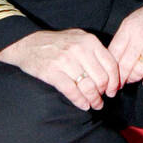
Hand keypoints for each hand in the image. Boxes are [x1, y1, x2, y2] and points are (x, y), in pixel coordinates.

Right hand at [0, 29, 119, 110]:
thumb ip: (94, 50)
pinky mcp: (52, 72)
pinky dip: (80, 101)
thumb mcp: (78, 37)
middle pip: (101, 78)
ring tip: (94, 104)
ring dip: (93, 100)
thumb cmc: (56, 43)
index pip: (110, 64)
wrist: (27, 43)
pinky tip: (83, 105)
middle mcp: (79, 49)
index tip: (113, 90)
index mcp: (89, 41)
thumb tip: (111, 71)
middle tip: (101, 99)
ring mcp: (65, 61)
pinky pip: (72, 91)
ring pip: (88, 87)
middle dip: (103, 93)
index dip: (114, 81)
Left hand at [107, 0, 142, 87]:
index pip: (113, 54)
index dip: (110, 68)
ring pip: (140, 69)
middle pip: (125, 64)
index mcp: (128, 28)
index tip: (109, 76)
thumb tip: (112, 60)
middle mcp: (141, 35)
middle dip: (120, 78)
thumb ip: (122, 39)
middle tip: (118, 85)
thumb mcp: (132, 21)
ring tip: (132, 80)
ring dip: (135, 78)